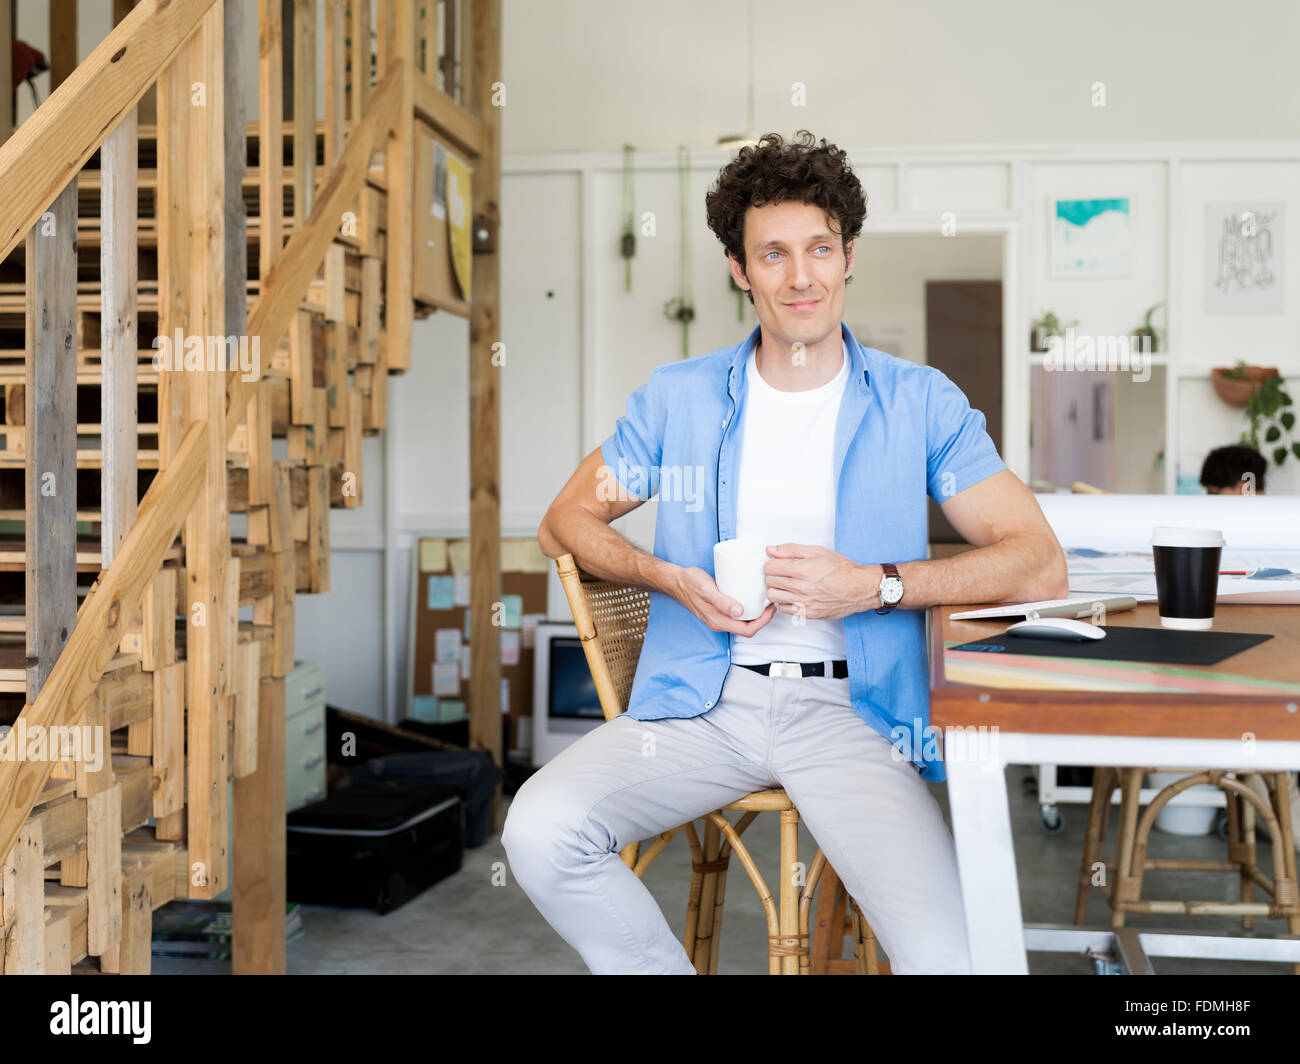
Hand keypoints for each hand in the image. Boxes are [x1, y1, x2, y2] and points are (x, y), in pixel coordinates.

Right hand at [672, 566, 777, 635]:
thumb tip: (739, 612)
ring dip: (755, 615)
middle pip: (747, 628)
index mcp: (718, 621)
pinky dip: (747, 609)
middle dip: (762, 619)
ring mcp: (718, 617)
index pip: (747, 630)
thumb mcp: (707, 590)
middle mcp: (719, 622)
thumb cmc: (690, 583)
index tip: (770, 608)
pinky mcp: (718, 610)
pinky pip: (736, 615)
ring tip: (763, 601)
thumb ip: (722, 602)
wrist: (676, 580)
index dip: (763, 622)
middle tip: (770, 604)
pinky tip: (750, 598)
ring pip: (742, 622)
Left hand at [764, 544, 879, 620]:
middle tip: (782, 573)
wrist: (859, 588)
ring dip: (776, 589)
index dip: (771, 564)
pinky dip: (785, 602)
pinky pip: (784, 609)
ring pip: (773, 597)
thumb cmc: (841, 569)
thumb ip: (791, 550)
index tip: (777, 564)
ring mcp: (804, 602)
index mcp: (802, 570)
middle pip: (769, 582)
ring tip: (786, 585)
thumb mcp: (817, 551)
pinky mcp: (808, 614)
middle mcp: (801, 588)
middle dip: (772, 576)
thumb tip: (770, 550)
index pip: (770, 568)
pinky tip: (793, 596)